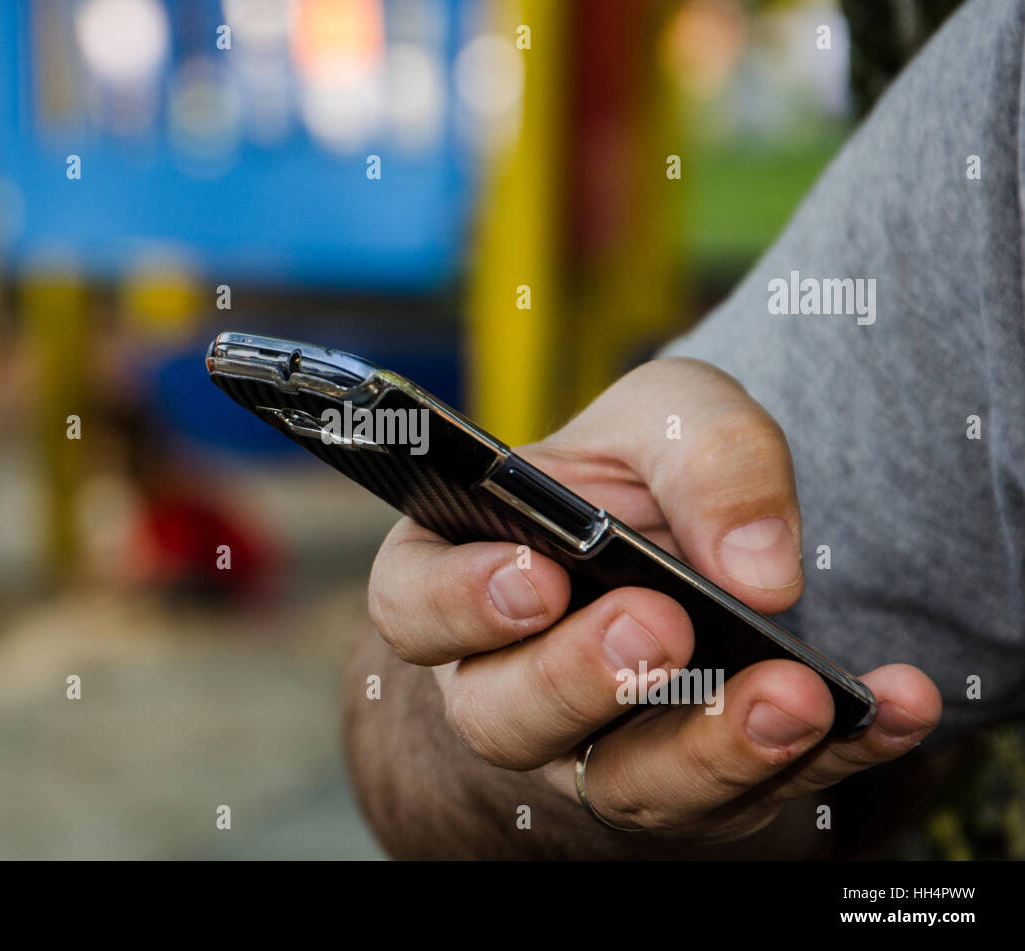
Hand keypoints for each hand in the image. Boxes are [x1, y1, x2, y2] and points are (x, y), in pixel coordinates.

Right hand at [367, 357, 940, 842]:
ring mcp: (597, 749)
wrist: (711, 539)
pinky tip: (890, 708)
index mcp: (466, 573)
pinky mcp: (698, 787)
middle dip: (579, 679)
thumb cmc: (646, 475)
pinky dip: (831, 755)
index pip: (414, 607)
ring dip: (708, 748)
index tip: (538, 576)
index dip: (458, 602)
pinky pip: (755, 796)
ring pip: (622, 784)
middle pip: (502, 717)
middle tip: (657, 627)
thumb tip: (758, 569)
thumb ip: (700, 452)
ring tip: (788, 695)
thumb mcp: (666, 414)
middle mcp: (512, 680)